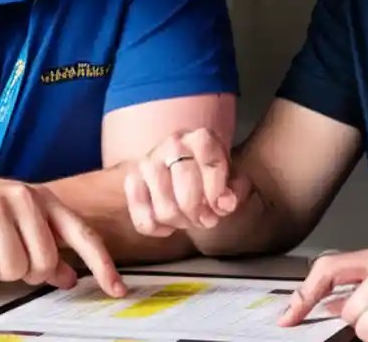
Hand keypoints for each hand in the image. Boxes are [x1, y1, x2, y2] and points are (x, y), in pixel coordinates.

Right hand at [0, 167, 126, 296]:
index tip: (116, 288)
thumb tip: (71, 277)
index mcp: (42, 198)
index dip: (102, 264)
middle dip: (24, 271)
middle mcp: (23, 198)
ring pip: (13, 270)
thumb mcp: (19, 221)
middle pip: (43, 263)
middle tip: (5, 253)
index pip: (81, 233)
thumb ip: (48, 248)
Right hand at [123, 128, 249, 236]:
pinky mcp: (131, 181)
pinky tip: (168, 225)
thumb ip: (236, 190)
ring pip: (165, 210)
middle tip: (205, 219)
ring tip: (188, 219)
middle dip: (199, 215)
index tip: (221, 207)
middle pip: (187, 194)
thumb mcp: (232, 176)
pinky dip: (157, 229)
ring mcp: (148, 162)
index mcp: (201, 138)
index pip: (212, 165)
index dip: (218, 194)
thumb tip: (225, 204)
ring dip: (180, 223)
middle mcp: (172, 145)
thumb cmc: (210, 172)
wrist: (181, 160)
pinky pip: (143, 220)